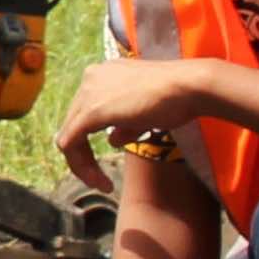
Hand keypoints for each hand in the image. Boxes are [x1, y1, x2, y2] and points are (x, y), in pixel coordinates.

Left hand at [50, 57, 219, 193]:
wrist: (189, 87)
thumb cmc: (176, 98)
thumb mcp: (145, 113)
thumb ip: (124, 125)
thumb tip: (112, 139)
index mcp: (104, 75)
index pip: (85, 113)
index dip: (89, 142)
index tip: (104, 163)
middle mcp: (91, 78)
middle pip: (74, 123)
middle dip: (84, 155)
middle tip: (101, 180)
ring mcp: (89, 92)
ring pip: (69, 135)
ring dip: (82, 164)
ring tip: (102, 183)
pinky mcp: (91, 110)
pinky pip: (70, 142)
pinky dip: (80, 165)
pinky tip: (100, 181)